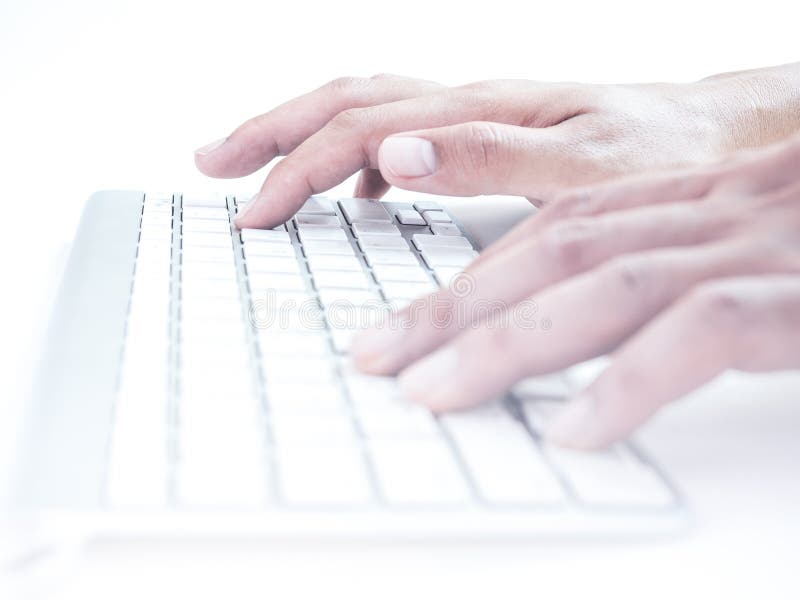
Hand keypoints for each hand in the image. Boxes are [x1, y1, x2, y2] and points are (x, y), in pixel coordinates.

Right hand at [195, 65, 799, 228]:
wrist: (711, 134)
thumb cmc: (659, 157)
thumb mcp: (586, 168)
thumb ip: (490, 160)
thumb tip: (394, 155)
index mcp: (479, 112)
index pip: (359, 130)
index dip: (295, 170)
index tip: (250, 213)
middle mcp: (467, 103)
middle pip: (344, 101)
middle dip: (270, 133)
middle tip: (211, 162)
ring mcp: (474, 115)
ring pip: (367, 111)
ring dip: (303, 137)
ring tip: (256, 169)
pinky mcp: (487, 133)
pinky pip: (406, 135)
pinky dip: (363, 160)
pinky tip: (359, 193)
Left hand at [351, 133, 799, 448]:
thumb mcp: (726, 248)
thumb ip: (648, 285)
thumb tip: (558, 341)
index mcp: (675, 202)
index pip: (543, 235)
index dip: (462, 282)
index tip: (395, 332)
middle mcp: (698, 215)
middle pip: (547, 256)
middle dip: (452, 311)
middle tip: (375, 363)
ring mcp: (748, 248)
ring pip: (601, 287)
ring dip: (507, 344)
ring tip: (433, 396)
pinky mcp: (794, 293)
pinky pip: (699, 332)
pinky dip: (628, 382)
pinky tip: (570, 432)